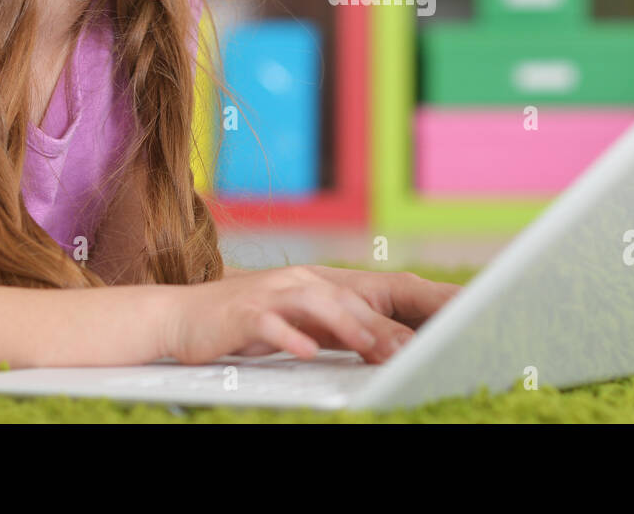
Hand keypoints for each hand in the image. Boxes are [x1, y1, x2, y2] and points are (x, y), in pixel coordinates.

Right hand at [159, 264, 461, 365]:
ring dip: (347, 326)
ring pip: (317, 305)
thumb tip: (390, 349)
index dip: (412, 303)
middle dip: (385, 326)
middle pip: (352, 300)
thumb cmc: (249, 325)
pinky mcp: (244, 312)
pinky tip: (307, 352)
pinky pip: (271, 323)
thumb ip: (340, 330)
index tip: (450, 321)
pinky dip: (290, 336)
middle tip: (413, 352)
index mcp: (320, 284)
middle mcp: (301, 281)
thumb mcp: (301, 326)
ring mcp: (272, 293)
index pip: (375, 293)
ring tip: (372, 348)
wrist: (183, 316)